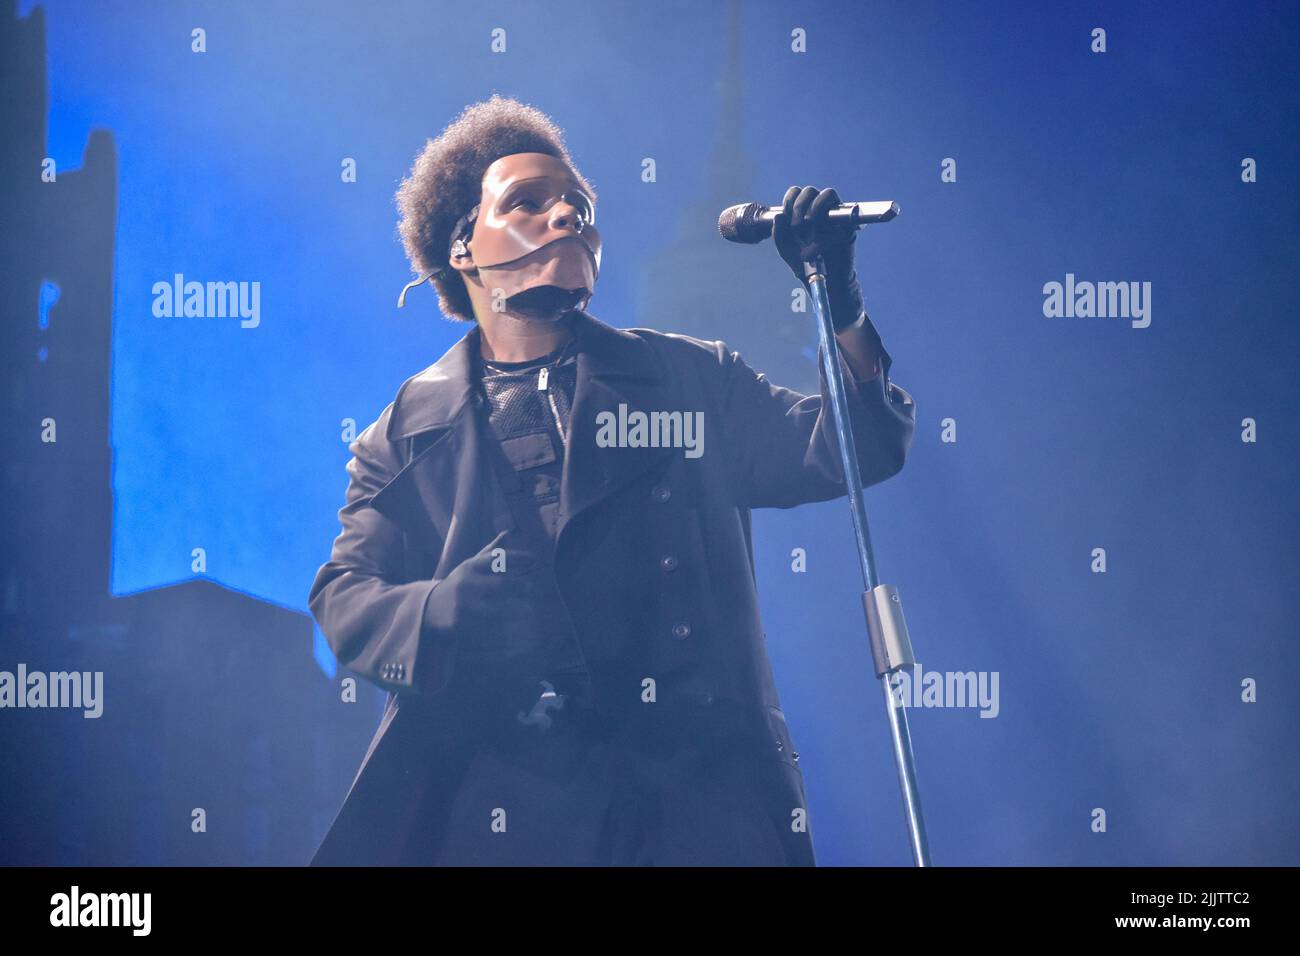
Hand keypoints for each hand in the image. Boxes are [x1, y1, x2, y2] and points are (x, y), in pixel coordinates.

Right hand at [424, 530, 568, 714]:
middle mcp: (467, 583)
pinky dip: (504, 631)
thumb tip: (510, 531)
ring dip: (516, 612)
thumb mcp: (471, 566)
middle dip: (522, 587)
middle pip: (501, 585)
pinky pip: (487, 629)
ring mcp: (463, 605)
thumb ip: (491, 552)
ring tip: (532, 613)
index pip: (497, 558)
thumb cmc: (457, 585)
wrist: (427, 610)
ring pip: (497, 609)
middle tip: (537, 591)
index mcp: (471, 567)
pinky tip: (518, 632)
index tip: (535, 560)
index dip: (518, 558)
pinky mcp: (460, 624)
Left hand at [773, 185, 864, 330]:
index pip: (796, 192)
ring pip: (828, 194)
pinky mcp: (848, 226)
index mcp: (803, 210)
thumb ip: (778, 233)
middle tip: (796, 226)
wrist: (823, 279)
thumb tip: (779, 215)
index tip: (785, 216)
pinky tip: (815, 248)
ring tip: (807, 230)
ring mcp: (835, 215)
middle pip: (810, 190)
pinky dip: (823, 235)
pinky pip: (839, 219)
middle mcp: (820, 208)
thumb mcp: (785, 248)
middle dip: (800, 205)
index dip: (789, 200)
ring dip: (815, 208)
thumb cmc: (804, 261)